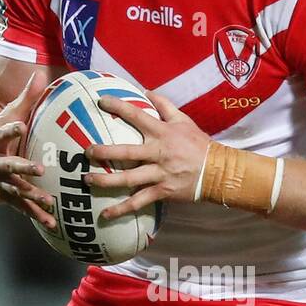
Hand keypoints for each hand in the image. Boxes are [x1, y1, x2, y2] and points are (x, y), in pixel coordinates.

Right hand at [0, 72, 56, 230]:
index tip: (21, 126)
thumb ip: (25, 98)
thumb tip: (40, 74)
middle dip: (22, 169)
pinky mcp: (7, 197)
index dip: (9, 130)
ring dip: (32, 196)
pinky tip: (53, 223)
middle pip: (7, 167)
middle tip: (38, 169)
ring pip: (16, 190)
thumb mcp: (8, 115)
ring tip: (49, 200)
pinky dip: (37, 215)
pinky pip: (23, 207)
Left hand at [85, 90, 209, 220]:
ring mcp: (160, 174)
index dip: (118, 107)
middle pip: (127, 152)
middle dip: (105, 152)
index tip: (100, 101)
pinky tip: (105, 214)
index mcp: (162, 133)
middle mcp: (158, 153)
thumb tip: (146, 91)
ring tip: (87, 180)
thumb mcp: (184, 120)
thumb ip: (164, 105)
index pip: (137, 116)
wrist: (218, 171)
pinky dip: (122, 209)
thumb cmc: (199, 144)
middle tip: (87, 152)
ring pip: (129, 179)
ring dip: (106, 181)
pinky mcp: (162, 191)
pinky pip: (139, 202)